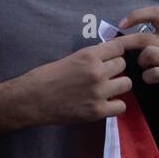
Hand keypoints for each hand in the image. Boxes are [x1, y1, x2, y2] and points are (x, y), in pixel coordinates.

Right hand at [18, 41, 132, 125]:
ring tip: (106, 89)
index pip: (119, 46)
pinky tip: (104, 103)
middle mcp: (97, 72)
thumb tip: (108, 53)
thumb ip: (92, 57)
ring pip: (127, 84)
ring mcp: (99, 92)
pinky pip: (121, 106)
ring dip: (118, 86)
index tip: (112, 57)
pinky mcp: (97, 111)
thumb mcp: (71, 58)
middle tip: (104, 75)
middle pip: (123, 64)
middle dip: (115, 69)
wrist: (32, 100)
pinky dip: (114, 106)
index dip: (116, 52)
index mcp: (89, 56)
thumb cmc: (46, 77)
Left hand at [117, 6, 158, 125]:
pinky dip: (147, 77)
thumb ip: (144, 43)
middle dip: (125, 44)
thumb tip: (115, 40)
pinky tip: (148, 79)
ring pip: (150, 53)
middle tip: (115, 52)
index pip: (156, 13)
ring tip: (142, 68)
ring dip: (141, 61)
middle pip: (145, 38)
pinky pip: (155, 72)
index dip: (137, 15)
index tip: (121, 24)